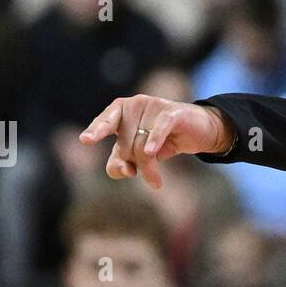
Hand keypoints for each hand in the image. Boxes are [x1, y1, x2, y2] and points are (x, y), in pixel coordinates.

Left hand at [79, 95, 235, 190]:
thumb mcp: (139, 154)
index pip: (105, 122)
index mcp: (121, 112)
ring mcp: (153, 106)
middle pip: (126, 144)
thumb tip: (125, 170)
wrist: (200, 132)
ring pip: (143, 143)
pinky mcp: (172, 112)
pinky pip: (159, 127)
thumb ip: (122, 162)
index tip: (86, 140)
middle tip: (150, 179)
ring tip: (156, 182)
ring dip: (149, 167)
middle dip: (136, 165)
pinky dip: (154, 140)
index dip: (96, 131)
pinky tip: (152, 152)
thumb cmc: (165, 141)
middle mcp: (135, 105)